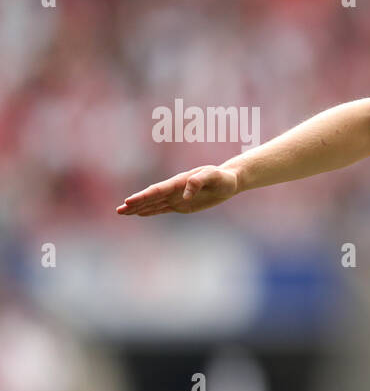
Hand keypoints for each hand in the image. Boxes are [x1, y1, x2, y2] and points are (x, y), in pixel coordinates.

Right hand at [116, 165, 239, 216]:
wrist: (229, 181)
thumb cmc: (222, 177)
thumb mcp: (214, 176)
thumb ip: (199, 181)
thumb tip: (185, 195)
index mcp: (179, 182)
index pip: (157, 190)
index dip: (143, 196)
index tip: (129, 201)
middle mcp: (174, 189)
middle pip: (150, 197)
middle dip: (135, 204)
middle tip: (119, 210)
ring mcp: (176, 197)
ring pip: (153, 203)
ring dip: (138, 208)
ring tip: (122, 212)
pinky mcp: (181, 205)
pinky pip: (163, 208)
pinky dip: (150, 211)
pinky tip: (140, 214)